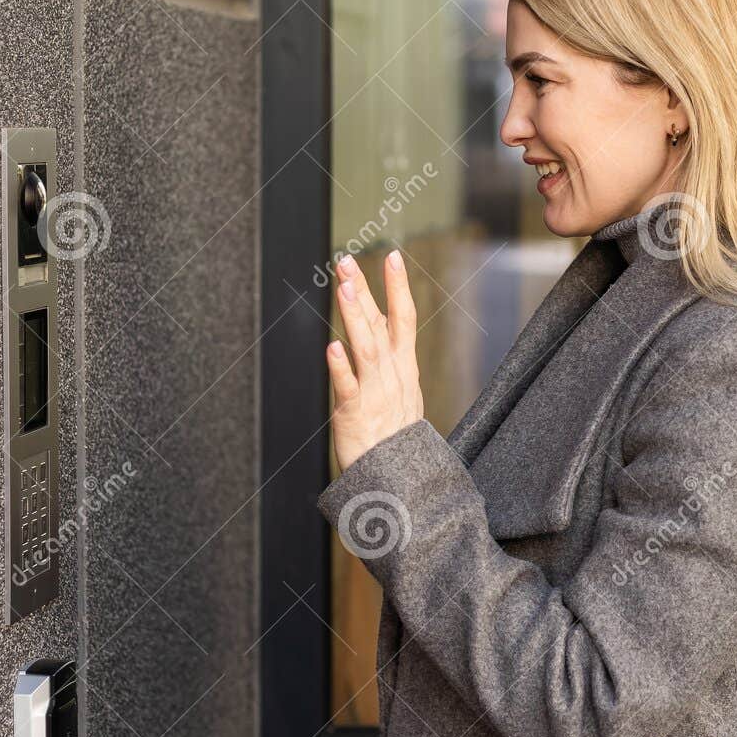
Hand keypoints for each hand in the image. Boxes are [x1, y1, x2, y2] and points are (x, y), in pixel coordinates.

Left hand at [326, 250, 424, 472]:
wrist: (396, 479)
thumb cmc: (393, 435)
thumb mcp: (400, 389)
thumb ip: (386, 354)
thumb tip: (374, 319)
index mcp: (404, 368)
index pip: (404, 319)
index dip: (399, 287)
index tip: (393, 256)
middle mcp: (392, 376)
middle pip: (381, 325)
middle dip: (366, 291)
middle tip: (347, 261)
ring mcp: (375, 394)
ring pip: (366, 349)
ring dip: (356, 318)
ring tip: (344, 289)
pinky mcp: (355, 415)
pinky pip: (349, 389)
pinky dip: (341, 369)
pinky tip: (331, 348)